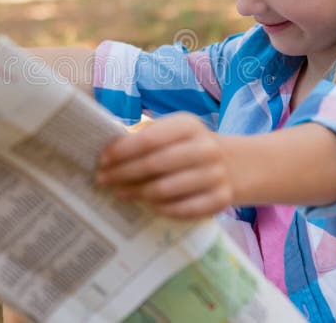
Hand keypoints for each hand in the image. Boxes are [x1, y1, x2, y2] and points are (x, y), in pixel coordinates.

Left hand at [96, 113, 233, 219]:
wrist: (233, 165)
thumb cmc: (187, 147)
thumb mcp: (172, 132)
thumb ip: (145, 137)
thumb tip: (109, 152)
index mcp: (190, 126)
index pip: (150, 138)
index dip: (123, 150)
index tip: (102, 160)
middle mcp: (206, 148)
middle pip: (155, 164)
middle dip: (124, 173)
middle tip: (103, 180)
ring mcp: (216, 175)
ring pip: (166, 189)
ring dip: (137, 193)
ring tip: (119, 193)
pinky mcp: (221, 199)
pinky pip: (182, 209)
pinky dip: (160, 208)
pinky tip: (146, 206)